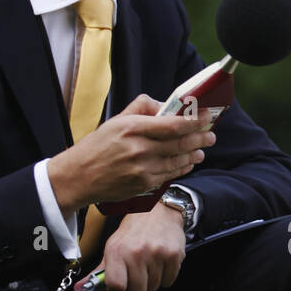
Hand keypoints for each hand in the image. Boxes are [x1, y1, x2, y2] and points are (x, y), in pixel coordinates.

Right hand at [47, 94, 215, 212]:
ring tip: (202, 149)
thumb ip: (141, 109)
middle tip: (211, 135)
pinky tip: (188, 163)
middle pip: (179, 143)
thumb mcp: (116, 121)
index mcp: (132, 128)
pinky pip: (169, 175)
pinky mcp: (143, 184)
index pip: (172, 124)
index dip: (194, 121)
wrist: (79, 176)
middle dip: (200, 138)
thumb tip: (164, 105)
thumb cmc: (97, 146)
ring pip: (177, 161)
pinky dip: (182, 168)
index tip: (206, 117)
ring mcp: (142, 169)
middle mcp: (138, 149)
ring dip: (194, 155)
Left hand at [97, 200, 187, 290]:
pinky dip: (165, 277)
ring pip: (154, 288)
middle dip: (136, 288)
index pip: (116, 286)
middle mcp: (137, 253)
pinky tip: (160, 263)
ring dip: (151, 281)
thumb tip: (82, 288)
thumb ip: (100, 270)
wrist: (158, 209)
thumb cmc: (134, 229)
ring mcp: (157, 254)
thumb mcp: (113, 246)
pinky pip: (168, 281)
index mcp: (117, 251)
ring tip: (149, 265)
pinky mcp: (174, 255)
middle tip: (136, 276)